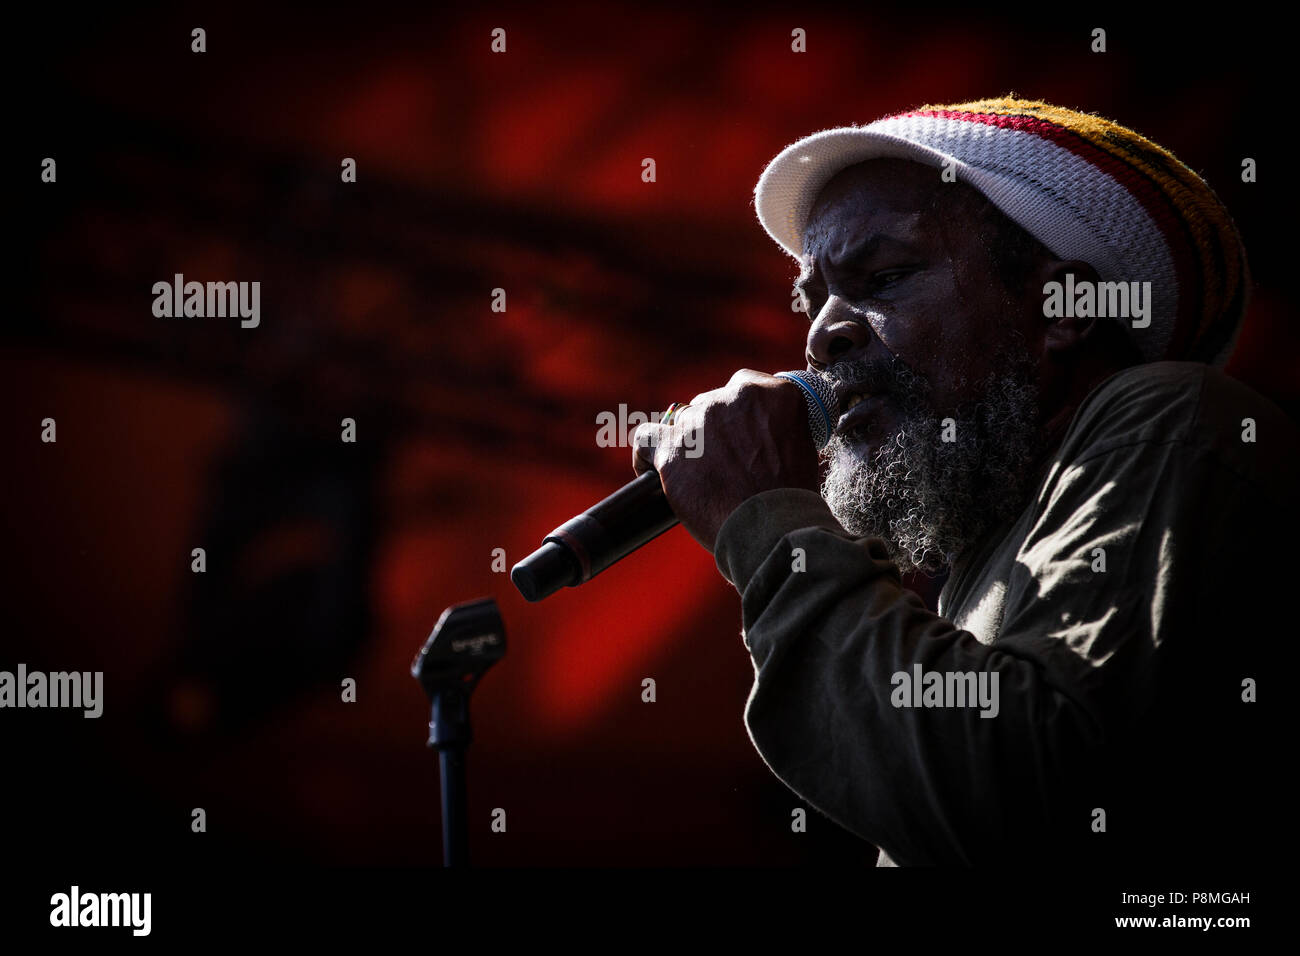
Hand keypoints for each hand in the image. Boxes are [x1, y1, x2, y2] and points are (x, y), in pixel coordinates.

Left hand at [632, 369, 821, 551]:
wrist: (771, 528)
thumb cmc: (788, 498)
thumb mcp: (800, 446)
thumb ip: (774, 426)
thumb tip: (754, 432)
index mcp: (772, 393)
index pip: (741, 388)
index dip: (736, 414)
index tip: (737, 435)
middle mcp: (733, 398)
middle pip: (708, 405)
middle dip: (711, 431)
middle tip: (721, 465)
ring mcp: (699, 420)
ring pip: (681, 422)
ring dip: (685, 445)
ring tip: (693, 476)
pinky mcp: (671, 446)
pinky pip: (646, 436)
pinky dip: (646, 453)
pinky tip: (651, 468)